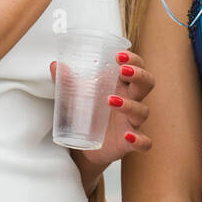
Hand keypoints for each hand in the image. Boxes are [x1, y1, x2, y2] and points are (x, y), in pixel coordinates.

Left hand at [49, 49, 154, 173]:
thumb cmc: (86, 114)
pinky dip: (140, 139)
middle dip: (139, 75)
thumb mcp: (74, 98)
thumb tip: (54, 65)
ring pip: (142, 111)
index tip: (119, 55)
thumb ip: (66, 82)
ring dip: (130, 105)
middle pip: (147, 83)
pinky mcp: (129, 142)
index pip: (137, 66)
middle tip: (123, 70)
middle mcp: (131, 101)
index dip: (133, 59)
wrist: (85, 146)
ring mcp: (132, 122)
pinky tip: (128, 135)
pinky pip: (144, 142)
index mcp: (121, 85)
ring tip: (110, 100)